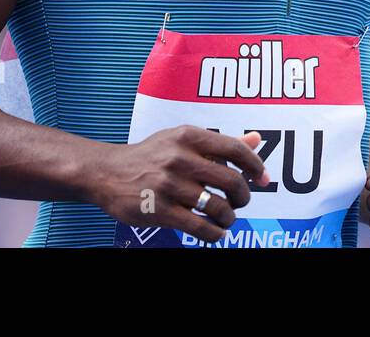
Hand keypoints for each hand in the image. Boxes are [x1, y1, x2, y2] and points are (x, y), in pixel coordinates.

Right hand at [94, 126, 269, 243]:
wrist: (106, 172)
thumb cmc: (152, 155)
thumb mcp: (182, 140)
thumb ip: (220, 143)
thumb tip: (256, 140)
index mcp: (188, 136)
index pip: (234, 149)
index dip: (255, 165)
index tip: (263, 179)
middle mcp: (179, 157)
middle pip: (231, 181)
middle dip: (243, 196)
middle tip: (240, 202)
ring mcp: (168, 185)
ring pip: (217, 207)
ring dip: (229, 218)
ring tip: (226, 218)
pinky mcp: (159, 210)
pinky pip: (199, 227)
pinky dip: (215, 234)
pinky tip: (216, 232)